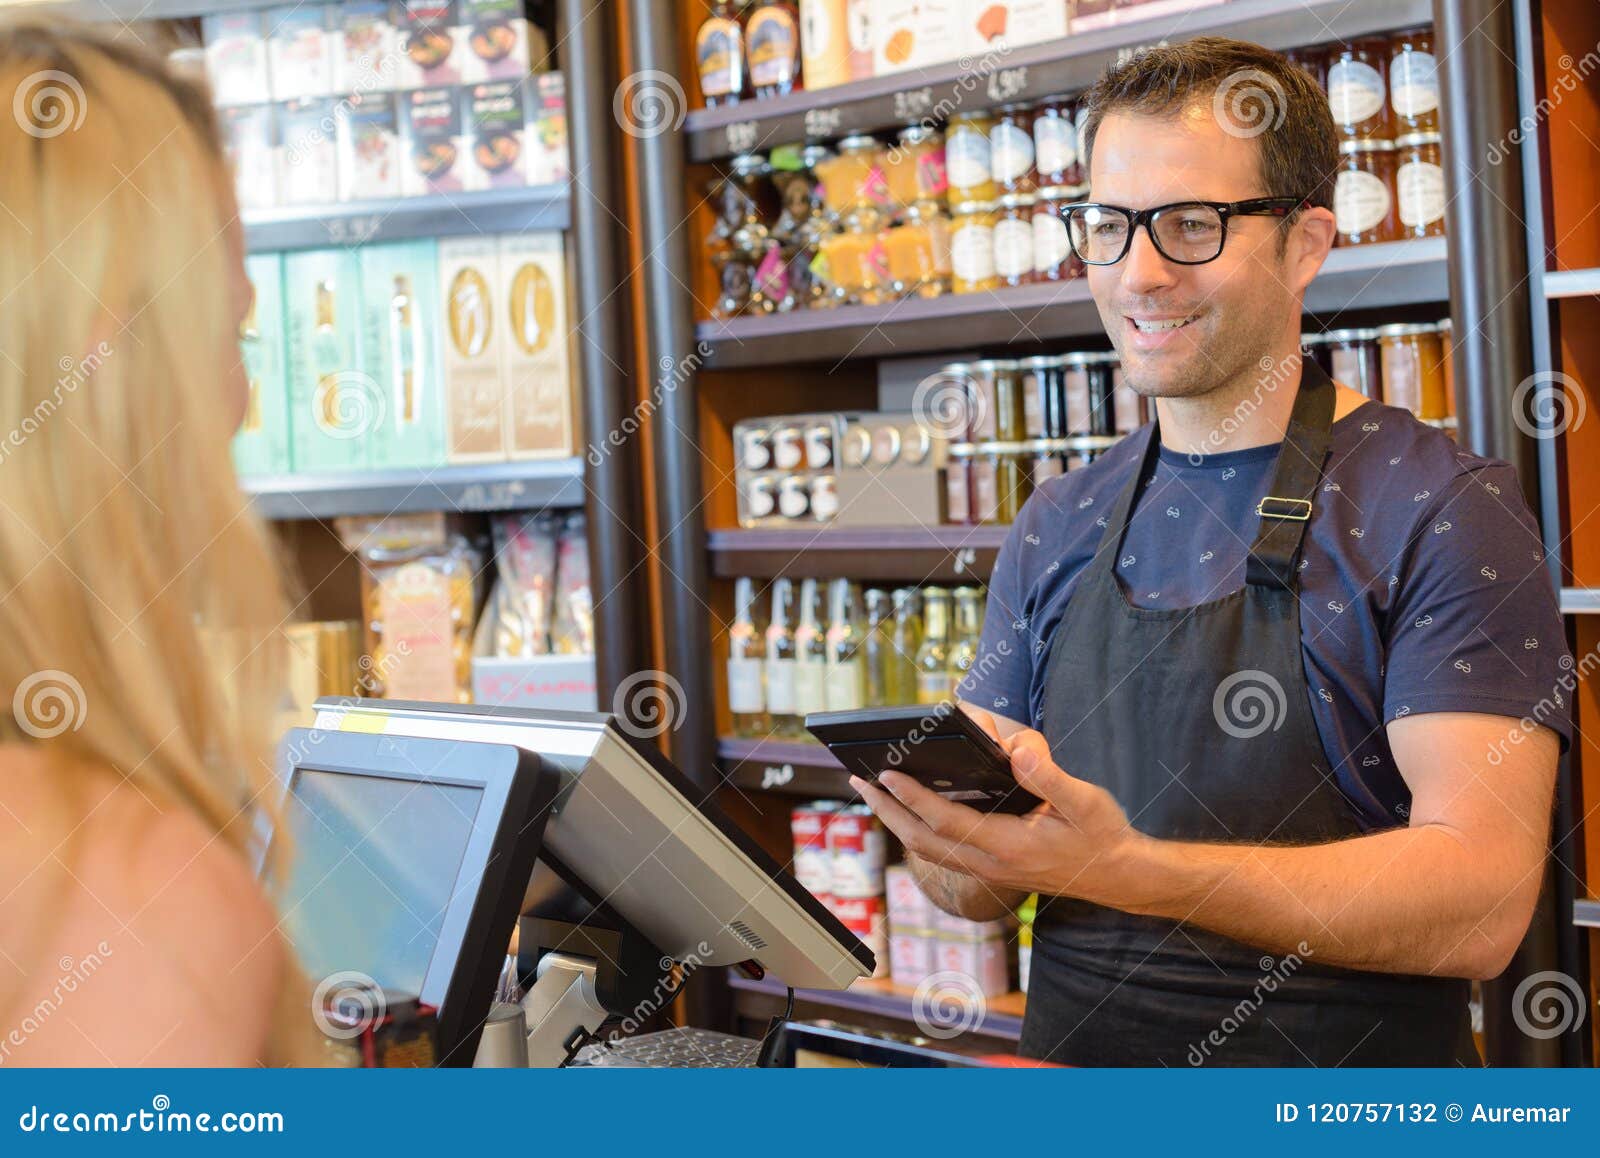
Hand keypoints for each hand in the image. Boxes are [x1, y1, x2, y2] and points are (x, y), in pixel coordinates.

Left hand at [849, 722, 1144, 906]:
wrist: (1119, 876)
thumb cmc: (1102, 836)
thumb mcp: (1086, 801)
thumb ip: (1050, 776)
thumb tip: (1015, 751)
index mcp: (1010, 846)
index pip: (948, 822)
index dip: (914, 799)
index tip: (887, 775)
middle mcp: (992, 864)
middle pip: (924, 840)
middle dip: (888, 810)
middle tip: (859, 778)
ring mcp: (989, 870)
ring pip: (929, 849)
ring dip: (897, 820)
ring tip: (872, 791)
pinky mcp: (992, 869)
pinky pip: (943, 852)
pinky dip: (918, 830)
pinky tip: (909, 809)